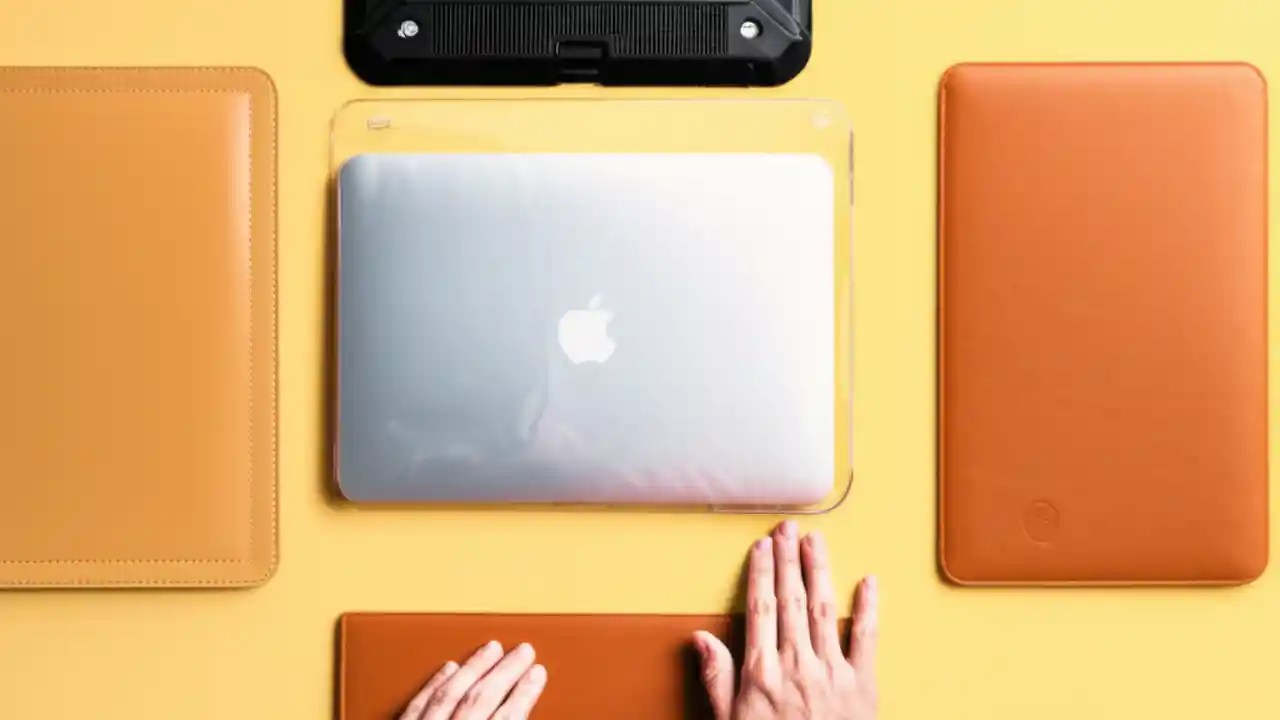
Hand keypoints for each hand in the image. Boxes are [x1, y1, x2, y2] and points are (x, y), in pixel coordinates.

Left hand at [399, 641, 546, 719]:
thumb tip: (520, 710)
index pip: (507, 717)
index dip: (525, 693)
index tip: (538, 673)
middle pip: (481, 698)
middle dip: (506, 671)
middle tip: (523, 650)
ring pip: (450, 694)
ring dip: (474, 668)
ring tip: (491, 648)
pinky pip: (417, 704)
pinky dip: (435, 684)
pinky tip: (448, 668)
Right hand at [694, 521, 878, 719]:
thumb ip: (717, 679)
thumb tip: (700, 638)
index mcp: (761, 672)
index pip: (761, 607)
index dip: (761, 572)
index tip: (761, 547)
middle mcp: (797, 665)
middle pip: (791, 599)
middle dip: (788, 559)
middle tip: (787, 528)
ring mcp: (832, 673)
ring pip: (824, 609)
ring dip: (820, 570)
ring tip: (816, 541)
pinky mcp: (863, 686)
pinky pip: (867, 638)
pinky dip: (869, 607)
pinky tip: (868, 581)